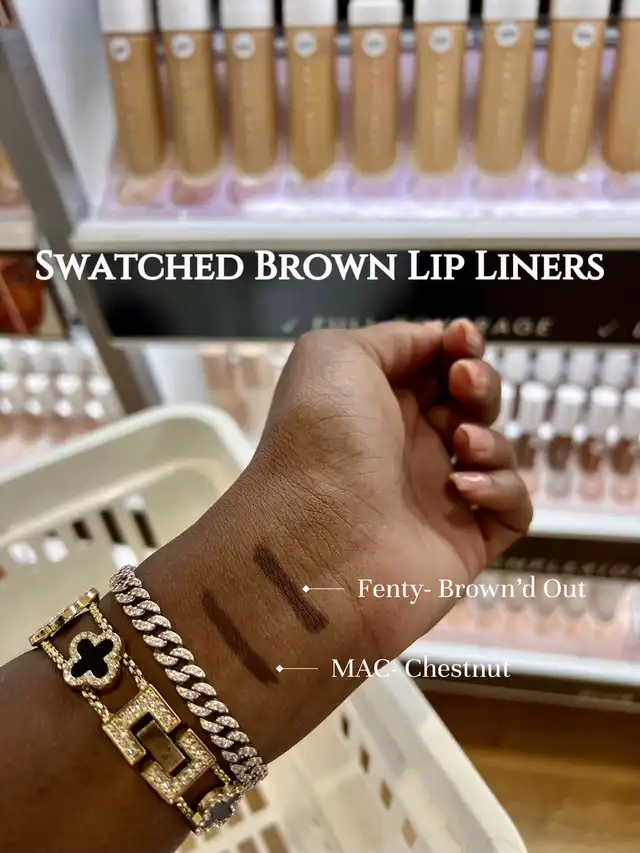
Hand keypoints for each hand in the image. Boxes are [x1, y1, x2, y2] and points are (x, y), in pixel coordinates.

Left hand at [139, 320, 531, 763]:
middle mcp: (407, 448)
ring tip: (460, 447)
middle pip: (472, 403)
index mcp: (377, 405)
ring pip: (497, 452)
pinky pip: (512, 510)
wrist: (315, 544)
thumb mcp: (335, 355)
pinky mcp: (465, 543)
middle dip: (481, 384)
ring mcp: (437, 497)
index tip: (463, 339)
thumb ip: (392, 338)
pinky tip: (465, 489)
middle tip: (464, 385)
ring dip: (490, 438)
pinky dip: (502, 490)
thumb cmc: (319, 441)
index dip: (459, 348)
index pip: (435, 368)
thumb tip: (437, 340)